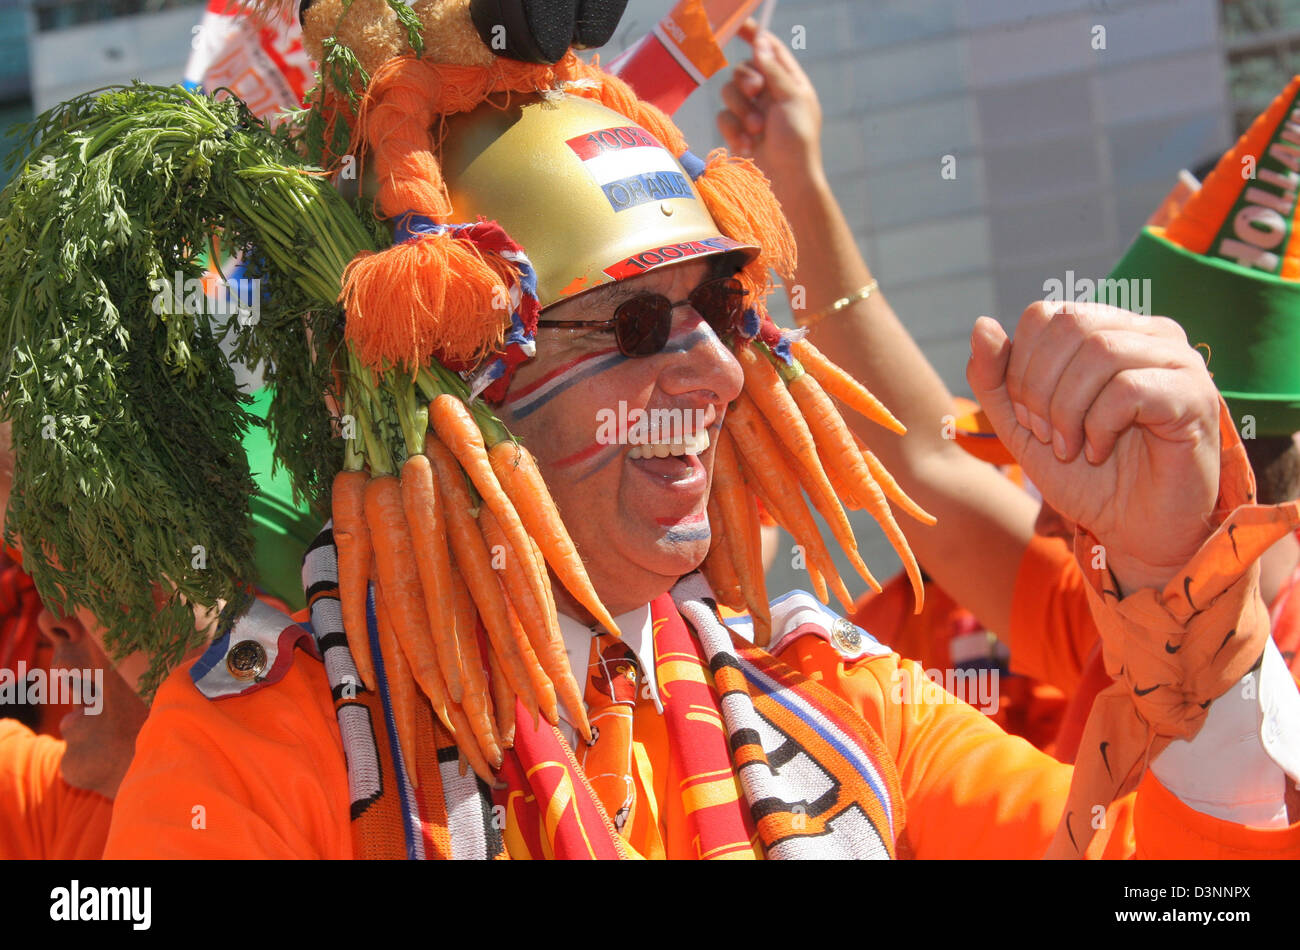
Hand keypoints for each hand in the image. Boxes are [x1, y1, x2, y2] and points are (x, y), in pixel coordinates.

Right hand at [715, 18, 823, 195]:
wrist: (786, 182)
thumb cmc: (798, 141)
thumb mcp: (792, 99)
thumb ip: (773, 70)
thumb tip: (761, 42)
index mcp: (788, 82)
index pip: (769, 50)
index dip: (754, 36)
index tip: (738, 25)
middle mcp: (769, 94)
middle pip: (743, 70)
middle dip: (746, 80)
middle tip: (756, 92)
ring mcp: (751, 113)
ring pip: (729, 93)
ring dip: (742, 110)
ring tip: (757, 130)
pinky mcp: (737, 131)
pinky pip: (723, 118)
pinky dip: (733, 130)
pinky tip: (747, 145)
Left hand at [967, 302, 1220, 593]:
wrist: (1133, 531)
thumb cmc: (1085, 477)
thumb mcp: (1022, 426)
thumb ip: (995, 378)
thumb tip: (981, 325)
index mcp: (1108, 331)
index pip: (1045, 314)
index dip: (1019, 367)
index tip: (1027, 418)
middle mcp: (1148, 334)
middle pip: (1069, 324)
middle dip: (1038, 387)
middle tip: (1045, 435)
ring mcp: (1177, 361)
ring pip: (1099, 351)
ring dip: (1067, 409)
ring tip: (1069, 447)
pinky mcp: (1194, 396)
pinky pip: (1130, 388)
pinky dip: (1099, 425)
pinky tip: (1099, 451)